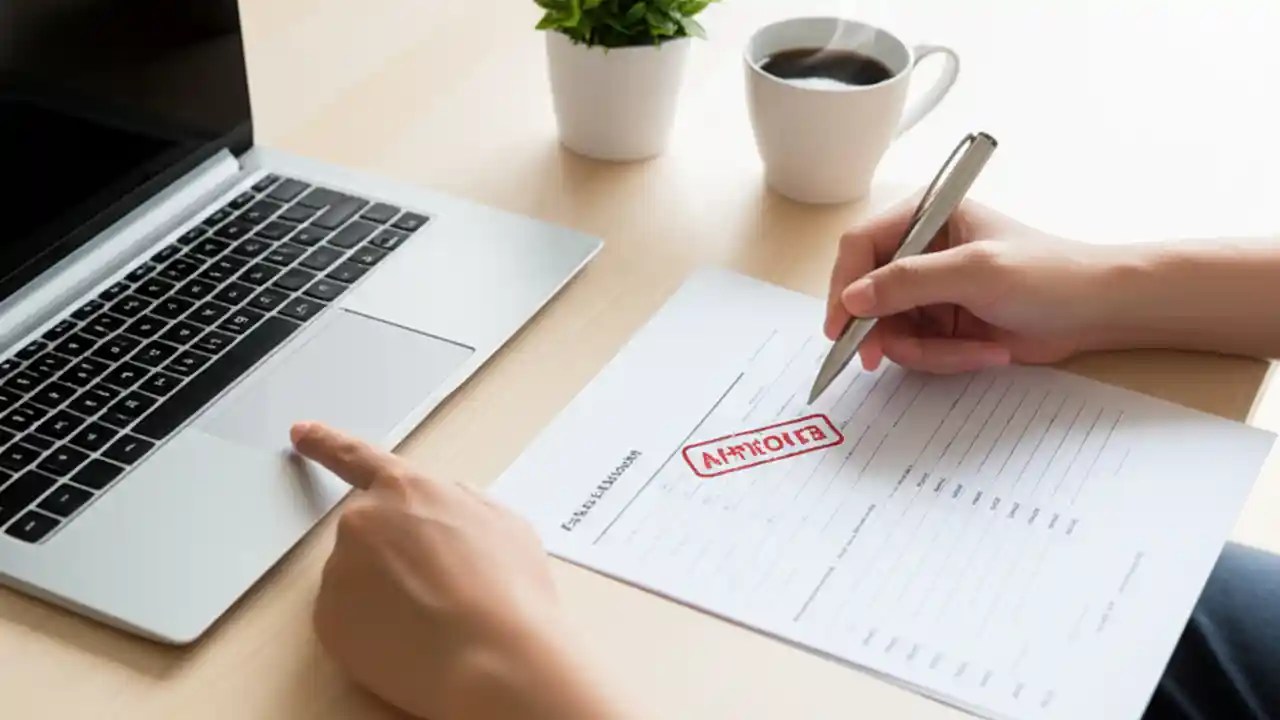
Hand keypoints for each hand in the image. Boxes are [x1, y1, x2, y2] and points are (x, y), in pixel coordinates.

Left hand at [292, 422, 632, 719]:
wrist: (493, 658)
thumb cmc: (508, 591)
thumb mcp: (504, 524)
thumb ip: (464, 504)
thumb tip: (448, 504)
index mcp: (407, 491)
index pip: (357, 457)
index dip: (327, 443)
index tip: (301, 433)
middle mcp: (362, 523)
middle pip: (369, 535)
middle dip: (394, 558)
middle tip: (438, 589)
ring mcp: (340, 572)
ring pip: (358, 581)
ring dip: (386, 595)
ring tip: (434, 620)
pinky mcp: (328, 620)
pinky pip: (348, 620)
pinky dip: (373, 631)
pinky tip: (411, 642)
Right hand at [825, 198, 1116, 373]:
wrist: (1099, 312)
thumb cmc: (1048, 275)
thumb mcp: (975, 272)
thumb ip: (909, 282)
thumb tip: (852, 300)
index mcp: (927, 215)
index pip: (861, 245)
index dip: (845, 284)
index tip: (841, 325)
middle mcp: (921, 251)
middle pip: (868, 294)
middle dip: (882, 329)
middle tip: (879, 358)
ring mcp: (931, 291)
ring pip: (891, 329)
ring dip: (927, 351)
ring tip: (974, 351)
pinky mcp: (944, 324)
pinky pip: (919, 349)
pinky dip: (946, 358)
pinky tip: (987, 351)